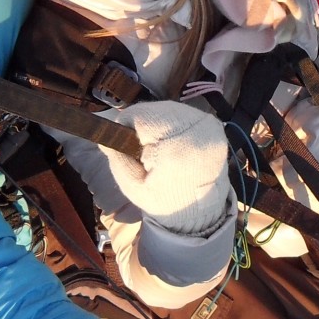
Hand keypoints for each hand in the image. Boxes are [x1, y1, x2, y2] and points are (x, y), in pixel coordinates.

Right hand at [96, 100, 232, 234]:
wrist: (199, 210)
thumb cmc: (163, 200)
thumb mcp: (132, 186)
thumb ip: (118, 159)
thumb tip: (104, 135)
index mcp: (176, 148)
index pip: (140, 115)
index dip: (128, 126)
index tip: (129, 145)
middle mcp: (196, 130)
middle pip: (155, 108)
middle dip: (145, 124)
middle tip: (147, 150)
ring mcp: (209, 126)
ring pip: (169, 108)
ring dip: (159, 122)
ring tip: (162, 147)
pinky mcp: (214, 124)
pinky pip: (184, 113)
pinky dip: (174, 123)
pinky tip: (176, 143)